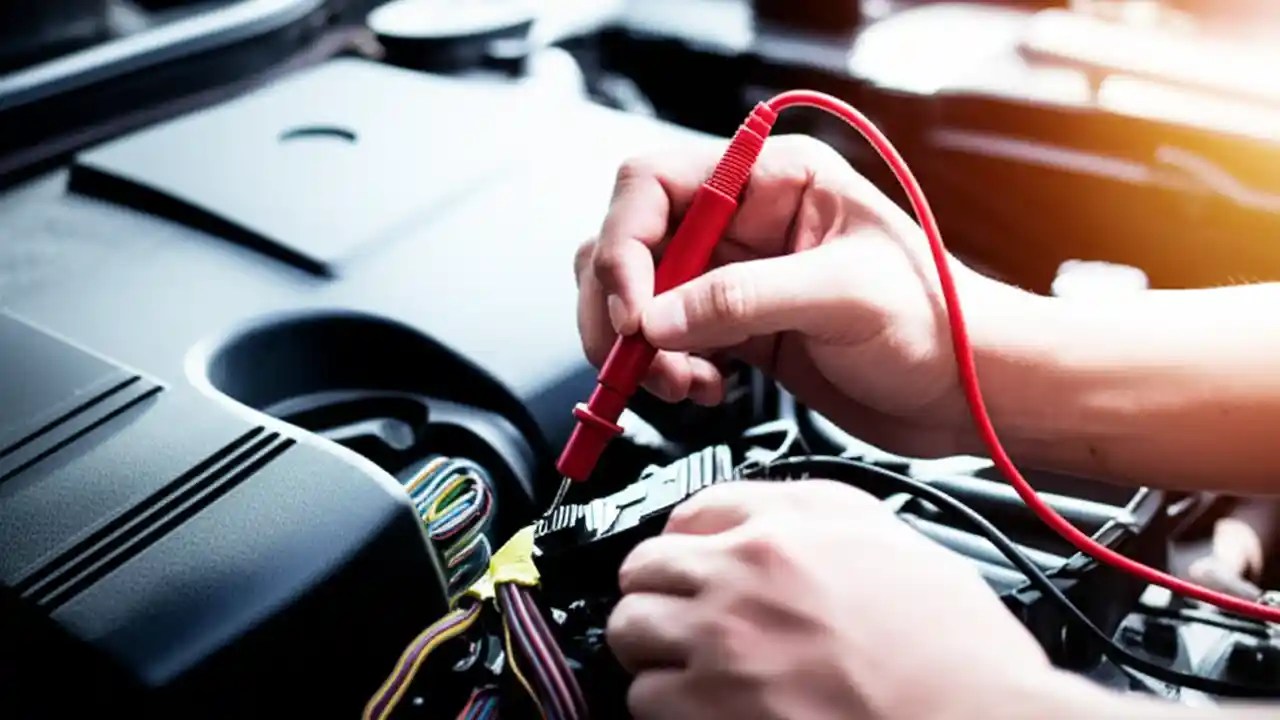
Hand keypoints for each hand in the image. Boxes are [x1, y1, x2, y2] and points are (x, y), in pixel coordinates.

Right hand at [575, 135, 1038, 455]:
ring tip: (677, 382)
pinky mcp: (738, 330)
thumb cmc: (941, 325)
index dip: (625, 246)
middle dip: (619, 303)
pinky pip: (668, 342)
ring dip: (640, 346)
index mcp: (775, 182)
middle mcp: (746, 223)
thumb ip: (741, 300)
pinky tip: (704, 389)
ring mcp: (737, 279)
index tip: (633, 311)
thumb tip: (654, 320)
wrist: (971, 393)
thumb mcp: (843, 297)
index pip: (655, 187)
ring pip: (642, 297)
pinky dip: (667, 371)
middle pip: (634, 242)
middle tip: (632, 354)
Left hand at [605, 481, 1055, 719]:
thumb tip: (773, 520)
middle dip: (657, 592)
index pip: (692, 509)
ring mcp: (719, 643)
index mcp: (788, 529)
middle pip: (644, 567)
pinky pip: (645, 699)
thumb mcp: (895, 541)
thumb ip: (820, 515)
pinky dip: (664, 706)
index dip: (687, 539)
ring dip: (654, 650)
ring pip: (631, 632)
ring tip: (687, 667)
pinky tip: (702, 708)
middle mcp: (743, 575)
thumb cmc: (958, 650)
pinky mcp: (707, 710)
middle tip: (678, 616)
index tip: (690, 560)